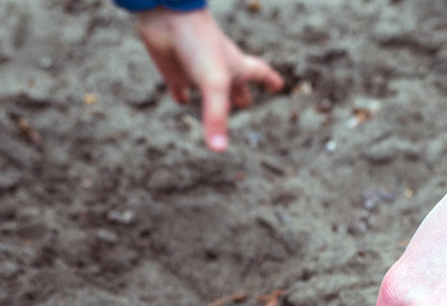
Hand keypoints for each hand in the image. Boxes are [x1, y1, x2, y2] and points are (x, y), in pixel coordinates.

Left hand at [135, 8, 282, 150]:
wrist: (167, 15)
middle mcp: (217, 67)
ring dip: (213, 98)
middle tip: (246, 103)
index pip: (259, 73)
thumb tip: (219, 149)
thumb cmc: (198, 44)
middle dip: (242, 94)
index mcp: (234, 66)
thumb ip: (217, 116)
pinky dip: (181, 94)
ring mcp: (195, 69)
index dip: (269, 80)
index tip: (279, 86)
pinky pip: (179, 85)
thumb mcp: (213, 83)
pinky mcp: (174, 69)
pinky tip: (180, 100)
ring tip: (216, 108)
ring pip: (207, 87)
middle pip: (234, 83)